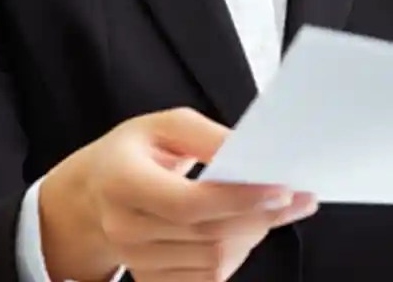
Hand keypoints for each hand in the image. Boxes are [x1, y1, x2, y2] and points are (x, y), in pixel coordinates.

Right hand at [39, 107, 317, 281]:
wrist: (94, 193)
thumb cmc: (137, 152)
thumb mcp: (165, 125)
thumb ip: (209, 136)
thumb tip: (252, 154)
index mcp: (121, 181)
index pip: (189, 203)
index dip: (241, 200)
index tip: (284, 190)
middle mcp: (124, 227)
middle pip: (209, 235)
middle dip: (262, 218)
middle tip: (299, 198)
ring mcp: (134, 260)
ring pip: (213, 261)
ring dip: (253, 236)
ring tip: (269, 210)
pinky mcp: (150, 278)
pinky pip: (205, 279)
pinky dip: (236, 256)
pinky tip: (244, 231)